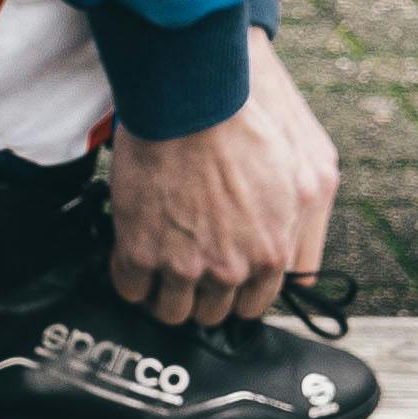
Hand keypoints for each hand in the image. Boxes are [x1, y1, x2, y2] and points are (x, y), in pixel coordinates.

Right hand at [109, 32, 338, 329]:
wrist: (190, 105)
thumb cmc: (241, 129)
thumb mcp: (288, 182)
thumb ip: (284, 228)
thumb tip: (275, 257)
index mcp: (269, 255)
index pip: (251, 306)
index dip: (233, 294)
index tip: (219, 285)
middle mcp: (229, 269)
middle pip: (211, 313)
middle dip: (199, 296)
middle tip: (184, 273)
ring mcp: (183, 266)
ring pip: (170, 311)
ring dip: (163, 295)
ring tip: (155, 272)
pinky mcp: (140, 252)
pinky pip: (130, 288)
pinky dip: (129, 279)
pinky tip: (130, 259)